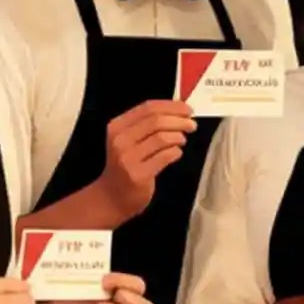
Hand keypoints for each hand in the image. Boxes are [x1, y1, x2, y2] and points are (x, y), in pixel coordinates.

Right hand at [96, 100, 196, 222]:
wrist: (111, 197)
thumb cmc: (125, 165)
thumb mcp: (128, 140)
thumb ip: (147, 125)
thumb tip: (179, 111)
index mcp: (117, 126)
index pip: (148, 108)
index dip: (171, 106)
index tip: (187, 109)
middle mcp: (120, 140)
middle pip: (156, 121)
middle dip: (179, 120)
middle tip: (192, 124)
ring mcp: (128, 158)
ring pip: (162, 138)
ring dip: (178, 137)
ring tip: (182, 140)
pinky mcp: (139, 175)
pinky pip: (165, 156)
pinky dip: (175, 152)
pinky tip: (176, 153)